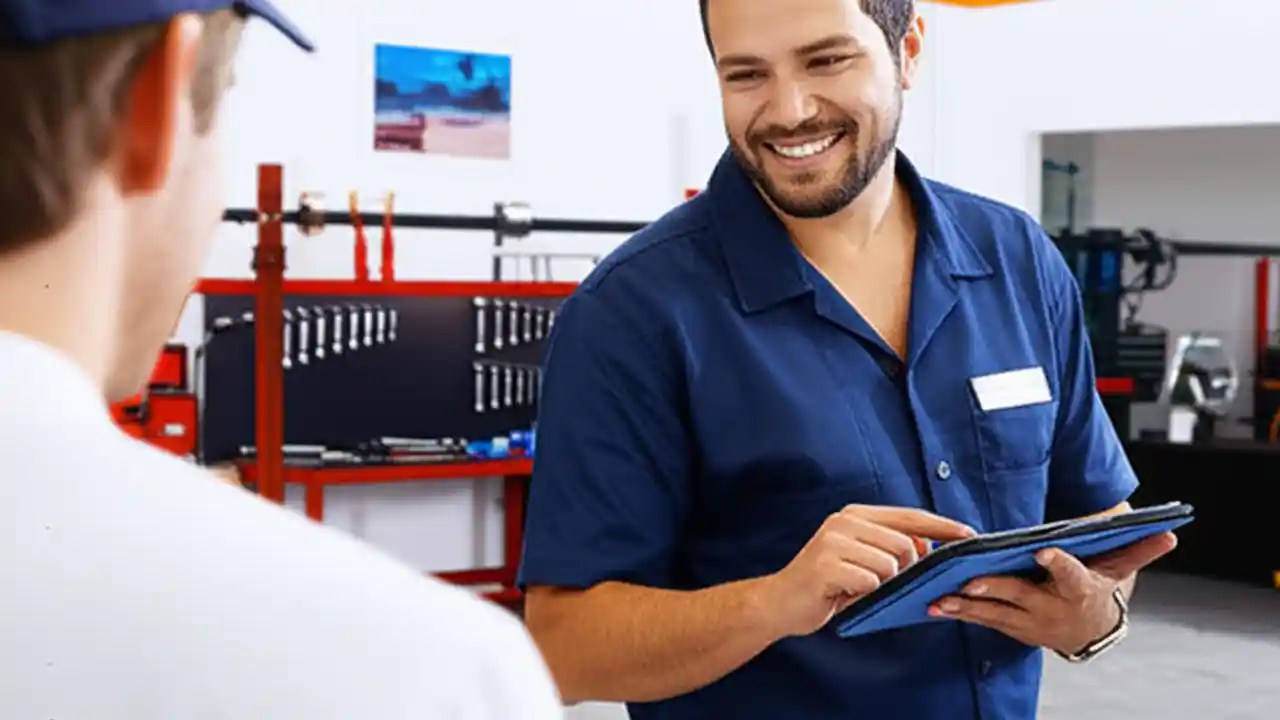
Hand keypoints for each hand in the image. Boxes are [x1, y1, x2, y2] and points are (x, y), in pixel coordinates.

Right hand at [758, 505, 976, 638]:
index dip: (942, 527)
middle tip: (886, 584)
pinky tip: (845, 595)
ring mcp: (834, 541)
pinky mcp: (827, 565)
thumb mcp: (861, 558)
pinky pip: (871, 582)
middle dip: (906, 569)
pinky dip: (865, 594)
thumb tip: (929, 548)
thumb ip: (891, 548)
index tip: (969, 536)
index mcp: (855, 514)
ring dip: (882, 585)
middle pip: (906, 543)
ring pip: (891, 564)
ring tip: (858, 588)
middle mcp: (844, 521)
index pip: (910, 516)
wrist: (780, 602)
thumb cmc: (826, 584)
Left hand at [929, 532, 1176, 653]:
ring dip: (965, 605)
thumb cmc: (1099, 588)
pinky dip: (958, 613)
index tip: (1043, 551)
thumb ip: (1138, 550)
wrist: (1089, 631)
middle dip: (994, 588)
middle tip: (969, 579)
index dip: (1058, 563)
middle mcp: (1051, 608)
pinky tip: (933, 605)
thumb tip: (1170, 532)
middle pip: (1020, 595)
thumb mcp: (1119, 570)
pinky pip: (981, 619)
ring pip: (993, 612)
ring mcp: (1028, 621)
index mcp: (1078, 588)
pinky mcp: (1010, 627)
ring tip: (939, 598)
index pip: (1070, 574)